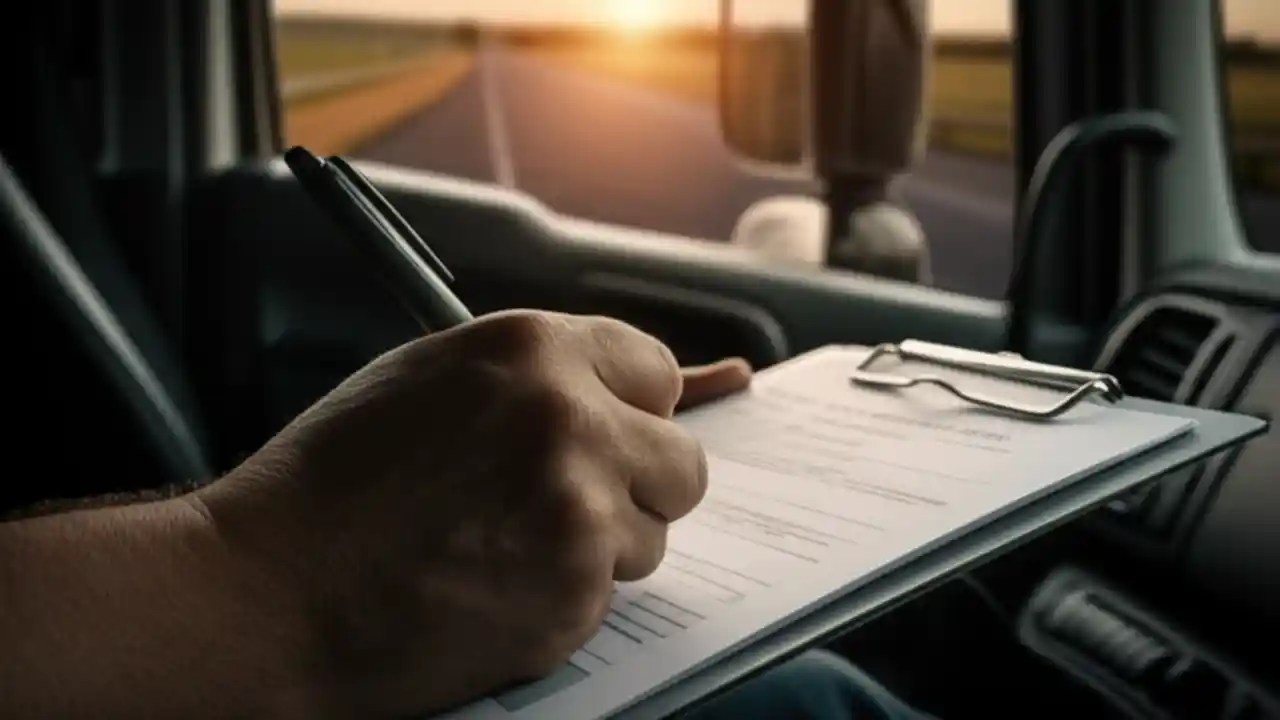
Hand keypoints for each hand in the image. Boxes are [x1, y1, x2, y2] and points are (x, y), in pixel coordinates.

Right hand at [193, 311, 747, 716]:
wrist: (268, 590)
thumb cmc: (332, 482)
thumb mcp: (431, 379)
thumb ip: (536, 374)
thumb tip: (648, 381)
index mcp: (534, 350)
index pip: (655, 370)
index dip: (631, 407)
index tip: (610, 429)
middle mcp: (572, 422)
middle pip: (681, 461)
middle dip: (637, 484)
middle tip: (569, 500)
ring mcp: (580, 514)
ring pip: (650, 534)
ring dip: (600, 546)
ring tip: (506, 546)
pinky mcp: (574, 597)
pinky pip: (609, 594)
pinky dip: (564, 598)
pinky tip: (493, 587)